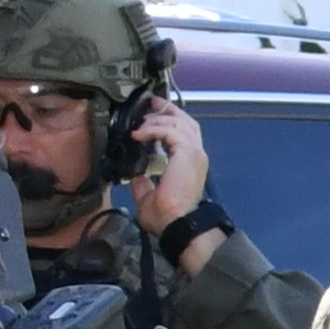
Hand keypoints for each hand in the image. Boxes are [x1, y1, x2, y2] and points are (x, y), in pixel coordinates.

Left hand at [131, 99, 207, 237]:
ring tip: (140, 125)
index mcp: (189, 163)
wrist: (178, 223)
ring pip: (177, 121)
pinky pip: (170, 130)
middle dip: (165, 110)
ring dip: (156, 120)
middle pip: (184, 120)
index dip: (165, 122)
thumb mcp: (148, 196)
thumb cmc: (168, 216)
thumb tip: (134, 174)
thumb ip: (143, 182)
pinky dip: (153, 129)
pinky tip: (139, 135)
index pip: (182, 133)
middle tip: (148, 105)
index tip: (147, 120)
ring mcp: (194, 152)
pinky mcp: (188, 151)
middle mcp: (195, 154)